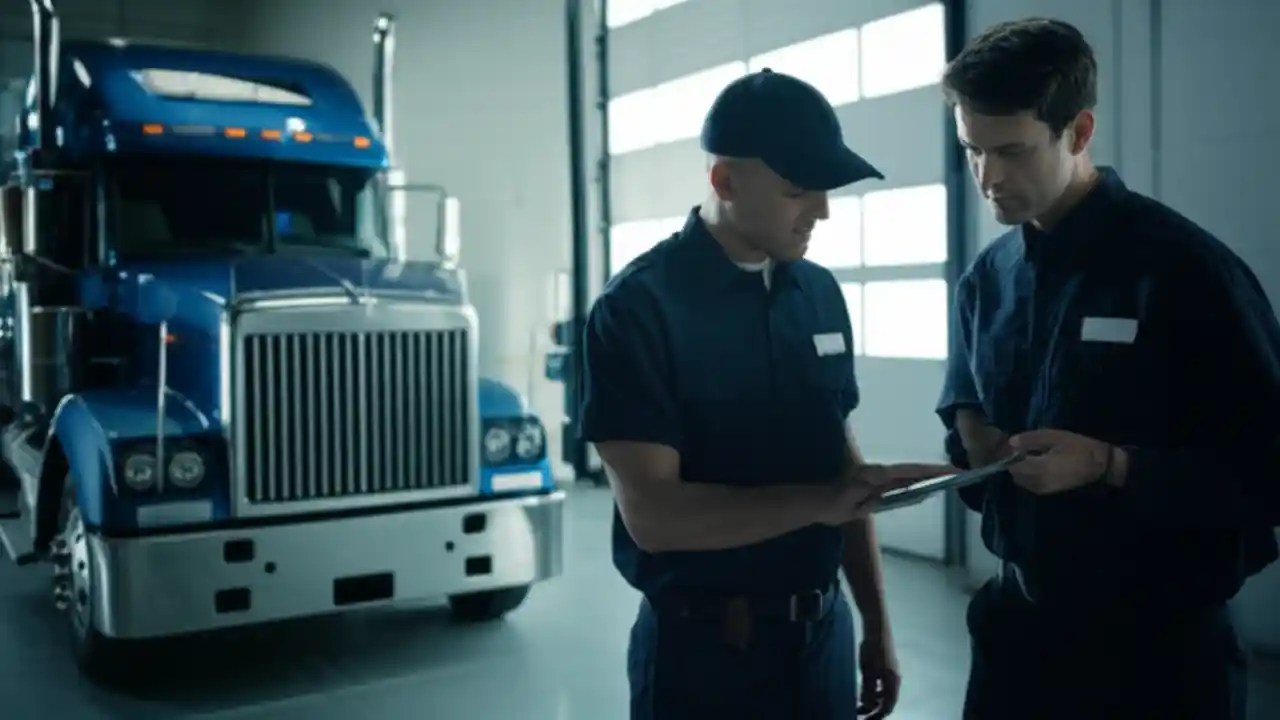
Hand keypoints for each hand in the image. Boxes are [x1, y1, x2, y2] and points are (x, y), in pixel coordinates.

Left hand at [818, 463, 957, 525]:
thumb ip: (867, 487)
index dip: (931, 470)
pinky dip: (915, 488)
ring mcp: (881, 482)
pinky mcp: (878, 491)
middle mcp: (883, 475)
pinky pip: (902, 489)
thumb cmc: (835, 501)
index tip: (951, 469)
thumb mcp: (851, 495)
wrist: (822, 506)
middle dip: (936, 472)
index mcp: (879, 474)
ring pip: (909, 479)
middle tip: (959, 474)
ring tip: (950, 480)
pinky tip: (925, 492)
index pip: (911, 470)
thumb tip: (885, 475)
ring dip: (928, 479)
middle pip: (914, 472)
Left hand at [857, 623, 900, 718]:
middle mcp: (895, 679)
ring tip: (859, 702)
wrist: (876, 627)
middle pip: (887, 701)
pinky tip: (863, 688)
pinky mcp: (886, 665)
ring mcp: (892, 671)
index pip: (888, 707)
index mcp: (893, 682)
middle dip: (874, 709)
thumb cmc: (872, 650)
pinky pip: (882, 683)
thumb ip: (868, 690)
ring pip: (884, 692)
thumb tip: (868, 707)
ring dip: (873, 700)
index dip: (877, 716)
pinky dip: (874, 690)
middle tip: (860, 713)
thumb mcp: (867, 672)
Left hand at [1007, 429, 1112, 493]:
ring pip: (1022, 481)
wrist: (1100, 466)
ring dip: (1021, 470)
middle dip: (1015, 463)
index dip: (1010, 456)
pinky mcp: (1049, 491)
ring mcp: (1044, 489)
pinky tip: (1038, 465)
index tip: (1014, 446)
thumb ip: (1031, 439)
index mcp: (1039, 468)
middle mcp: (1038, 482)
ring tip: (1031, 457)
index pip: (1012, 465)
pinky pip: (1031, 485)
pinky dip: (1029, 476)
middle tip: (1023, 450)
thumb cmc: (1078, 448)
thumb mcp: (1054, 437)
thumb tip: (1010, 442)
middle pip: (1015, 475)